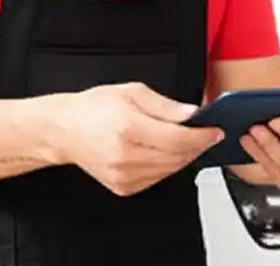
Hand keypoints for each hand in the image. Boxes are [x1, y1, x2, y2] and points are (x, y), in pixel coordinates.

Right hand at [50, 82, 223, 196]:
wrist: (64, 130)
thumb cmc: (94, 108)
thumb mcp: (132, 92)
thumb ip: (166, 105)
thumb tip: (192, 114)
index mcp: (128, 128)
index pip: (178, 139)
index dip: (202, 136)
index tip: (215, 130)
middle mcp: (124, 156)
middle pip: (177, 157)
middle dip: (198, 146)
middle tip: (208, 134)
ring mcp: (122, 175)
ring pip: (170, 170)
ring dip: (185, 157)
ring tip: (189, 141)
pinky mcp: (122, 187)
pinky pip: (157, 178)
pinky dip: (168, 166)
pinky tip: (166, 152)